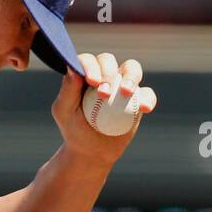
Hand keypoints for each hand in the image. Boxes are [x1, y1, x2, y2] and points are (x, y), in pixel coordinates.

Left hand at [51, 52, 157, 168]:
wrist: (91, 150)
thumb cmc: (73, 128)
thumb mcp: (65, 111)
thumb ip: (68, 89)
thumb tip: (72, 68)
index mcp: (84, 73)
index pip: (87, 61)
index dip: (91, 66)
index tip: (93, 82)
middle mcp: (104, 74)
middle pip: (108, 61)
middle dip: (108, 71)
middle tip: (104, 93)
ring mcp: (122, 85)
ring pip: (132, 69)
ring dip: (131, 77)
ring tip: (126, 92)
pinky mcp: (138, 99)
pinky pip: (147, 94)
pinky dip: (147, 99)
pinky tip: (144, 108)